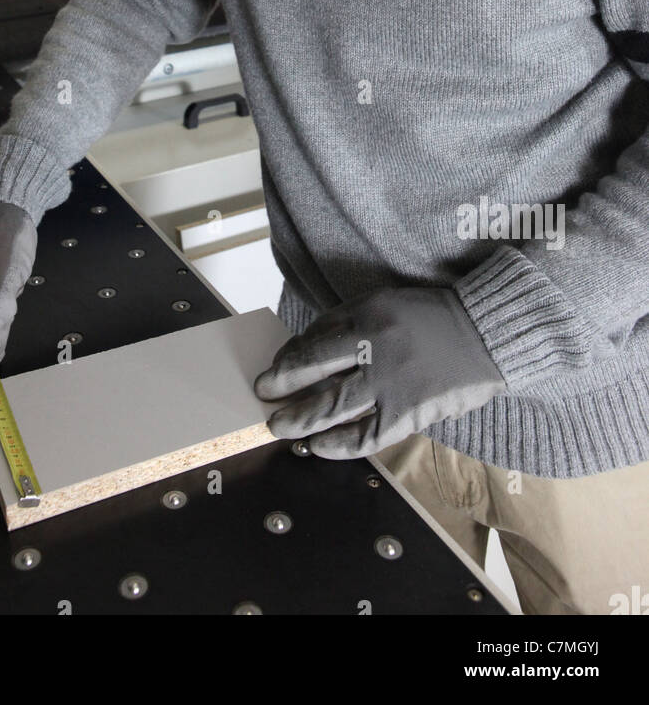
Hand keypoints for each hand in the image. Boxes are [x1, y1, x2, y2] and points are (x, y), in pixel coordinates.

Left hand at [254, 286, 506, 457]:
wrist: (484, 333)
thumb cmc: (431, 316)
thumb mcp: (384, 302)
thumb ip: (346, 323)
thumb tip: (305, 349)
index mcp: (368, 317)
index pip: (313, 343)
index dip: (287, 361)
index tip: (272, 371)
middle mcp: (375, 350)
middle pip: (315, 373)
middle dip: (283, 389)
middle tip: (264, 397)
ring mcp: (391, 385)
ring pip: (333, 408)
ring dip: (301, 420)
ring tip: (280, 427)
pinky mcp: (409, 413)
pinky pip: (366, 436)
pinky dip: (339, 445)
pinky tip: (320, 446)